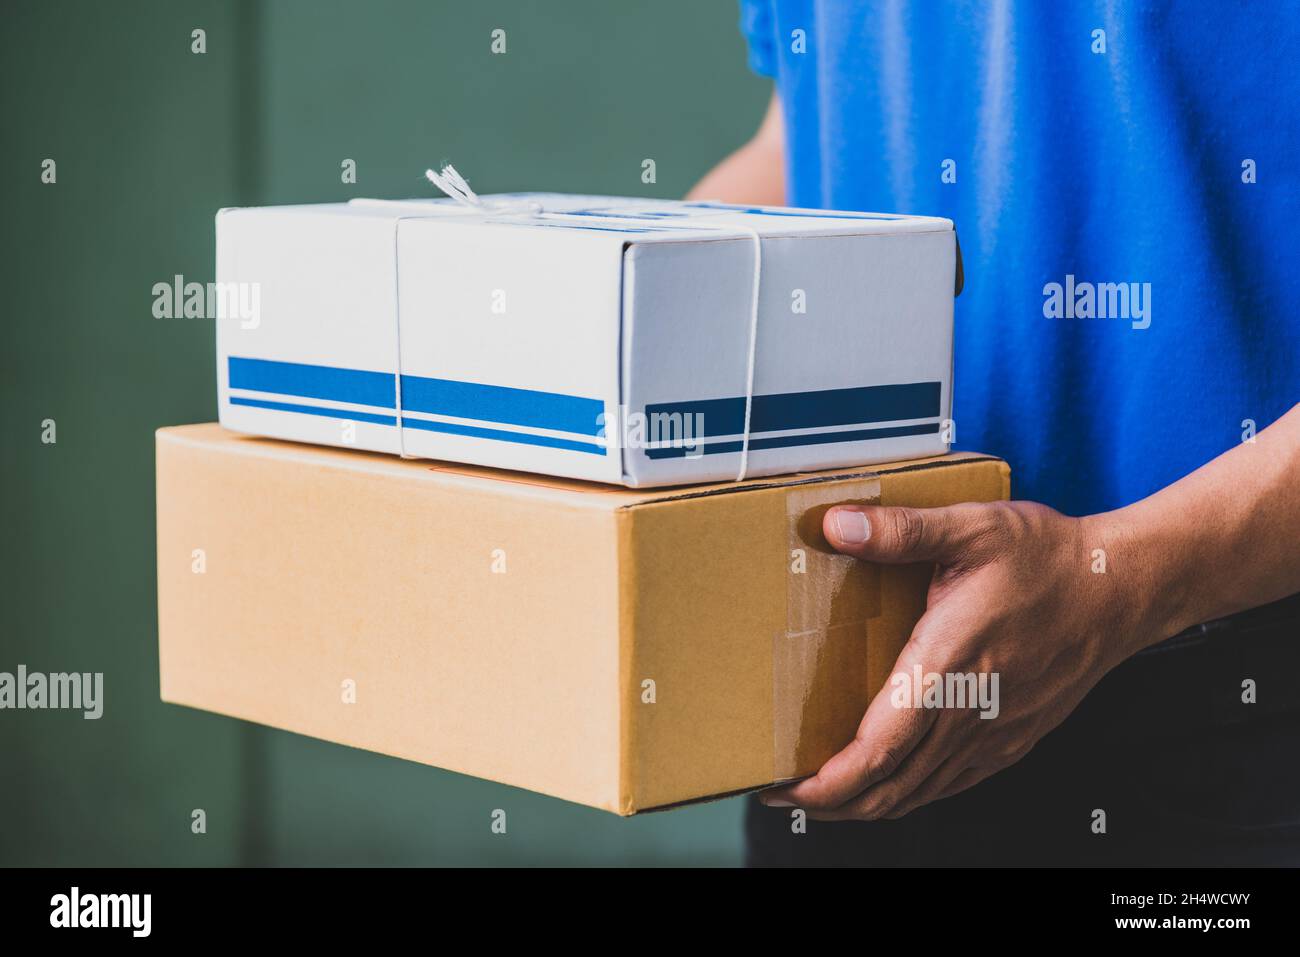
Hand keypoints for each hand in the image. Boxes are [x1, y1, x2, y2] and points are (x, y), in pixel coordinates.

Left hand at [760, 499, 1160, 819]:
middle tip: (780, 794)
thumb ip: (902, 529)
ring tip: (821, 796)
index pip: (881, 747)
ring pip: (919, 794)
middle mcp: (971, 712)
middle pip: (891, 786)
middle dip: (831, 803)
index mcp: (950, 663)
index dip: (830, 780)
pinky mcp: (1011, 739)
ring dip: (864, 805)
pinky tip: (886, 786)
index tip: (786, 786)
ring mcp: (994, 733)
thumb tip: (836, 526)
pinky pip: (950, 785)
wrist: (1122, 588)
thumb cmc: (1048, 559)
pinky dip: (907, 795)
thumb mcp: (972, 527)